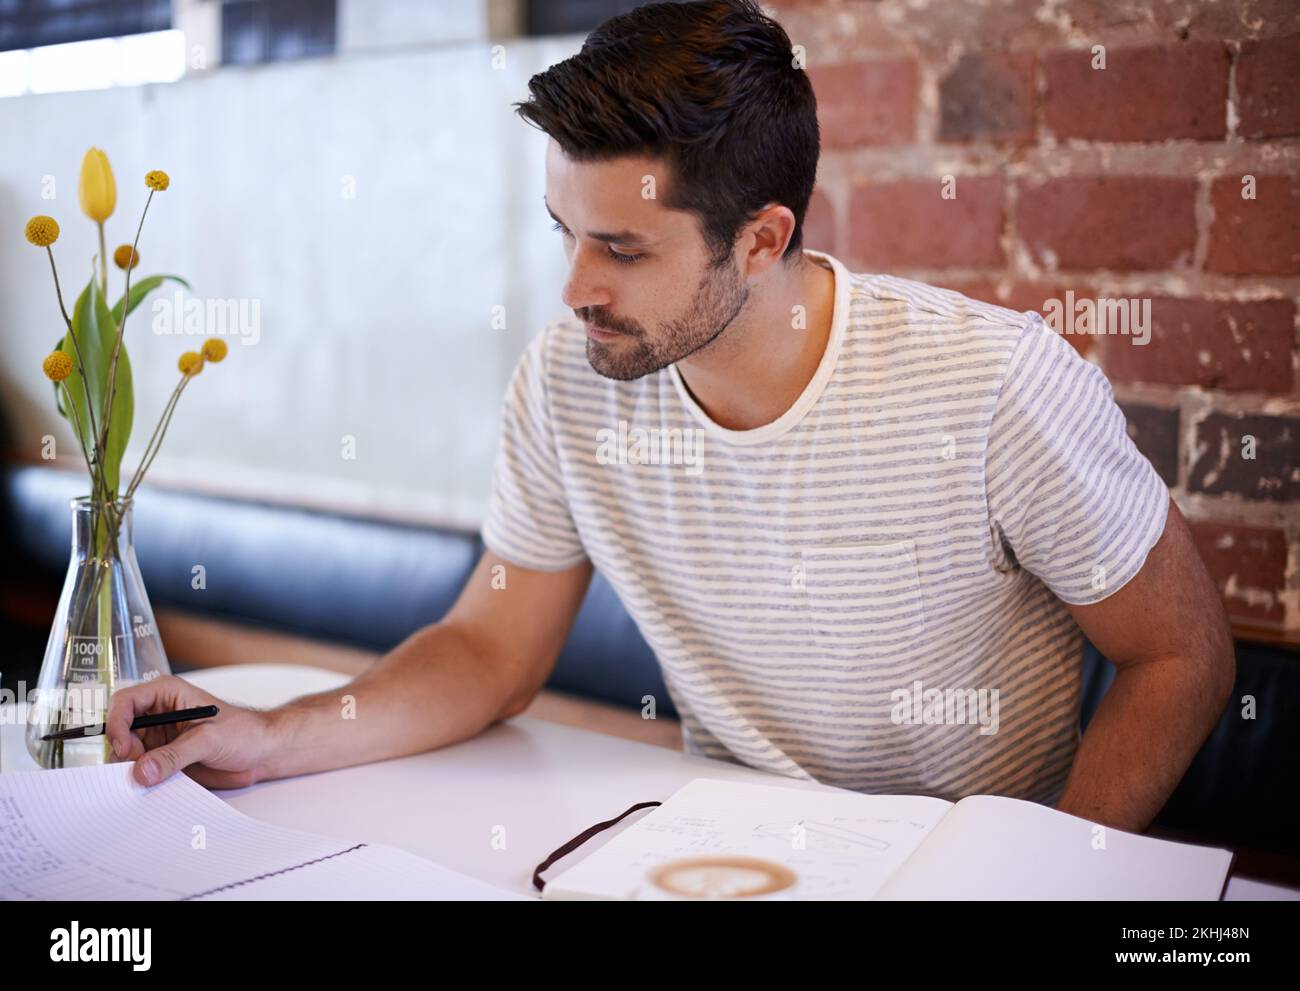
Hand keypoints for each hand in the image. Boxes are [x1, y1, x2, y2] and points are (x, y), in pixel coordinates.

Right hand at [106, 675, 278, 788]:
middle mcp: (157, 715)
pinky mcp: (162, 760)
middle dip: (121, 752)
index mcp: (166, 694)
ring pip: (126, 754)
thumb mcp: (209, 740)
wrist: (262, 753)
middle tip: (136, 772)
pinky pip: (140, 771)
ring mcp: (158, 738)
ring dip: (129, 769)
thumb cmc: (244, 732)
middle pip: (119, 731)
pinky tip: (151, 788)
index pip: (125, 702)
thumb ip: (175, 755)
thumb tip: (141, 771)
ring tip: (146, 782)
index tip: (124, 748)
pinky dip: (139, 781)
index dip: (117, 724)